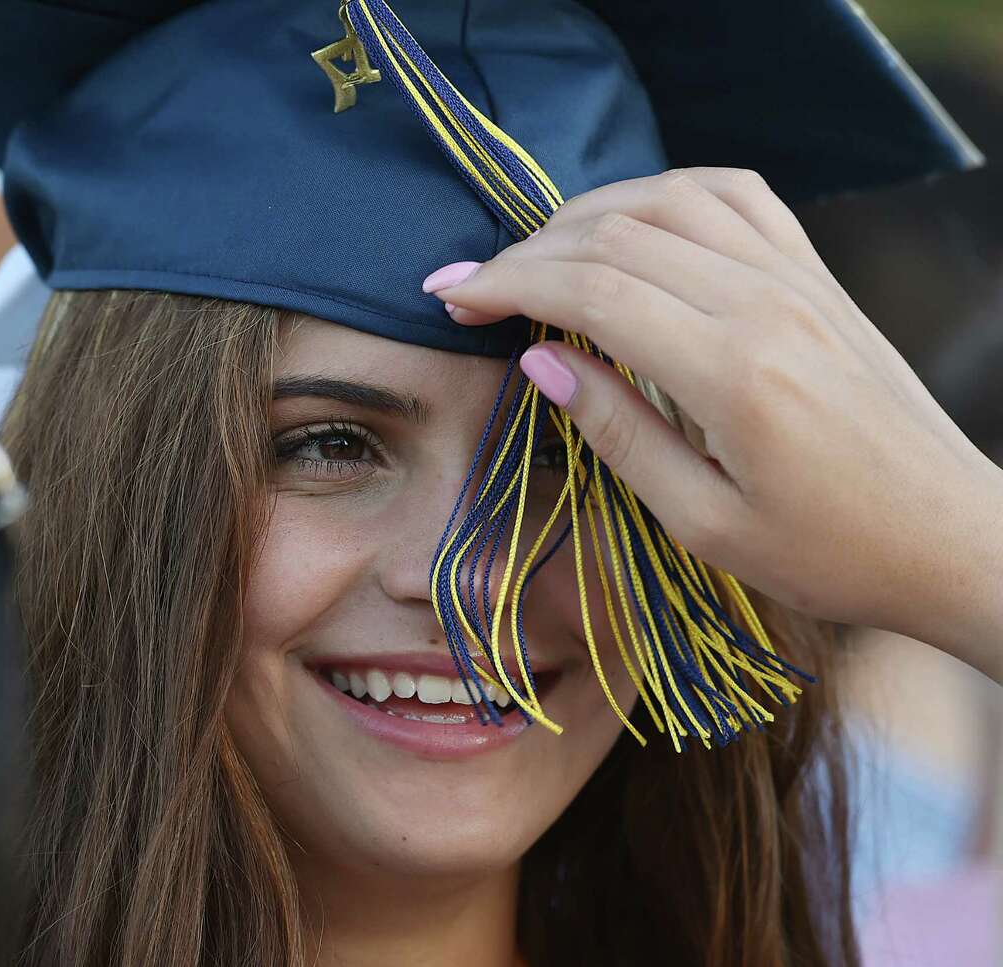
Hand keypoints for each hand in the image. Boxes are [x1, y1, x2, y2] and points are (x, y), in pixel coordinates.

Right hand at [423, 168, 1002, 682]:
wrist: (948, 534)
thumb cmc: (829, 552)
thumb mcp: (706, 525)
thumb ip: (619, 434)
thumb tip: (540, 361)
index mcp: (732, 372)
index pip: (593, 291)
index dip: (508, 285)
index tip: (452, 299)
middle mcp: (765, 303)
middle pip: (617, 235)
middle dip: (526, 252)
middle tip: (470, 286)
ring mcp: (798, 278)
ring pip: (668, 198)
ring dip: (586, 214)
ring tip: (536, 257)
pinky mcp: (818, 275)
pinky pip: (734, 195)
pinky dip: (666, 191)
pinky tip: (632, 218)